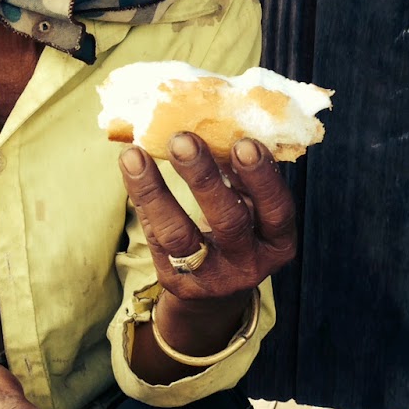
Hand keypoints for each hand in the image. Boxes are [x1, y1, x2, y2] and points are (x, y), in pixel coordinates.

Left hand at [118, 133, 297, 300]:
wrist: (217, 288)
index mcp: (277, 241)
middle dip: (204, 178)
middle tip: (182, 139)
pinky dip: (142, 199)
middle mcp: (248, 264)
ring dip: (156, 192)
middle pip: (229, 222)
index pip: (277, 209)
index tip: (244, 142)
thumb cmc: (239, 228)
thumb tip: (216, 120)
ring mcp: (211, 276)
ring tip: (135, 155)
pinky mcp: (176, 280)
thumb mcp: (252, 208)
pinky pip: (155, 238)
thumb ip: (242, 177)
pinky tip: (131, 167)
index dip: (262, 178)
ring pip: (180, 235)